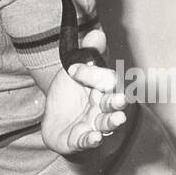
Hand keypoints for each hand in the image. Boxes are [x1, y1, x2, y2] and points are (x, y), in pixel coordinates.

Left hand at [41, 30, 127, 153]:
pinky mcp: (80, 140)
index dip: (92, 74)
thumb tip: (97, 32)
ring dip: (112, 122)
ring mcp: (94, 125)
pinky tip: (94, 138)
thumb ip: (87, 53)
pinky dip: (92, 140)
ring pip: (107, 124)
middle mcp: (104, 108)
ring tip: (117, 119)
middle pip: (114, 104)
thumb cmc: (72, 95)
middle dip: (117, 101)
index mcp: (104, 89)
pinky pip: (88, 141)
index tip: (73, 69)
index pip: (107, 80)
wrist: (56, 120)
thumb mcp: (74, 71)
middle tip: (119, 99)